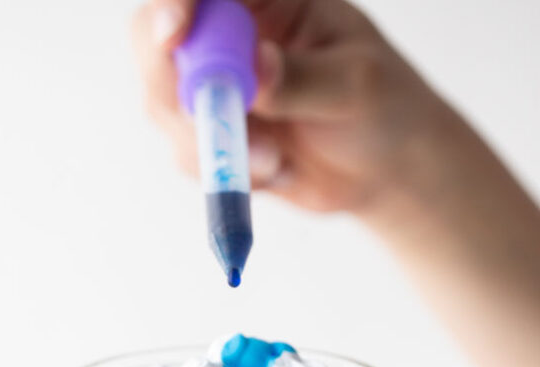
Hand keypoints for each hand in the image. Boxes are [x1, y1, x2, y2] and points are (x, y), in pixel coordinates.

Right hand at [132, 0, 449, 213]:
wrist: (385, 169)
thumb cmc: (384, 108)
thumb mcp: (356, 86)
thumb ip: (303, 78)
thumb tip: (255, 69)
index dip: (174, 6)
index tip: (174, 34)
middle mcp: (231, 36)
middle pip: (156, 42)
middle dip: (175, 91)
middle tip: (216, 127)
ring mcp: (216, 87)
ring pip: (165, 108)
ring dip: (210, 145)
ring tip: (276, 162)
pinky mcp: (214, 135)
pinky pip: (187, 154)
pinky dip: (223, 173)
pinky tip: (274, 172)